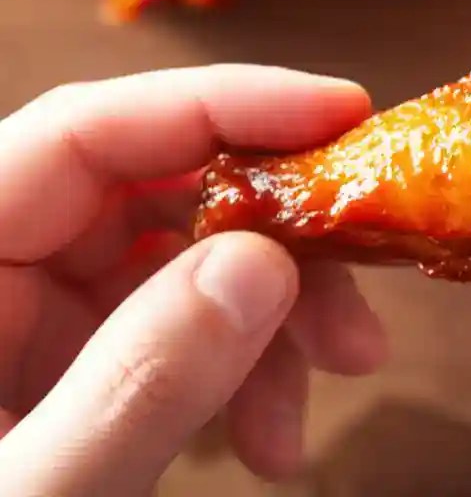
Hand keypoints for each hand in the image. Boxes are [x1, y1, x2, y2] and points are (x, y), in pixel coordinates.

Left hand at [0, 66, 387, 495]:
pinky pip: (179, 336)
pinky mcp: (67, 370)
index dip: (218, 108)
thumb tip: (262, 265)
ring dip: (273, 329)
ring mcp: (25, 324)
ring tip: (310, 419)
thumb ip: (133, 386)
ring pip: (184, 268)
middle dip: (274, 253)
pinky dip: (244, 376)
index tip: (342, 116)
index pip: (81, 136)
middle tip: (359, 321)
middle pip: (154, 198)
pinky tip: (270, 442)